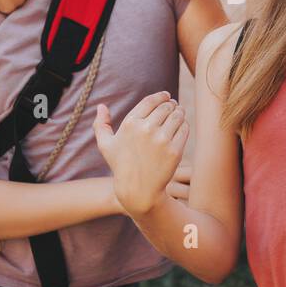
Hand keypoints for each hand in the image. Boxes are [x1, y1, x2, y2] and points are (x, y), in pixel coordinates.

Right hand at [93, 92, 189, 216]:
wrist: (138, 190)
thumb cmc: (121, 166)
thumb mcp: (106, 146)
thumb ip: (100, 125)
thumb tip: (101, 106)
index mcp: (130, 123)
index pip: (151, 100)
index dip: (161, 96)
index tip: (166, 96)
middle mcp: (146, 130)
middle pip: (166, 106)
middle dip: (171, 104)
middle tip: (173, 106)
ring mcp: (161, 140)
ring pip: (178, 115)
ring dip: (180, 112)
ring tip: (179, 114)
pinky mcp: (175, 151)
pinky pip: (184, 129)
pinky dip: (184, 125)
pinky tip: (181, 127)